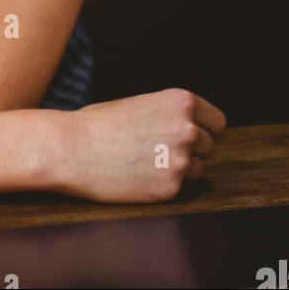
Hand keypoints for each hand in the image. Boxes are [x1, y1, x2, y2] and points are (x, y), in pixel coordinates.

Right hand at [56, 88, 225, 203]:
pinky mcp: (171, 188)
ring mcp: (181, 160)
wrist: (71, 148)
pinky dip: (164, 184)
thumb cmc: (99, 123)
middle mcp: (187, 129)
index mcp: (180, 102)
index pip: (217, 122)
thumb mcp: (140, 104)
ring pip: (199, 169)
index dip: (204, 129)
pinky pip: (180, 188)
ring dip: (180, 168)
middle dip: (191, 149)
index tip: (189, 135)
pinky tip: (138, 175)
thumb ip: (170, 114)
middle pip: (210, 146)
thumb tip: (193, 128)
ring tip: (146, 161)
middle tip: (159, 149)